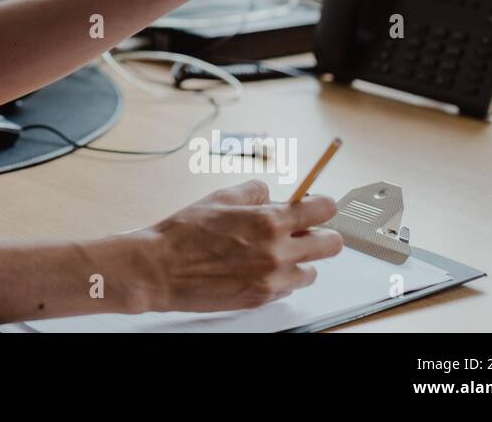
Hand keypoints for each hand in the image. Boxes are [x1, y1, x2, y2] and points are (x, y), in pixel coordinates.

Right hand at [125, 180, 343, 313]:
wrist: (160, 269)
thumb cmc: (184, 233)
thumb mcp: (219, 198)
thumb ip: (253, 192)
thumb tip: (269, 192)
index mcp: (269, 221)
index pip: (323, 209)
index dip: (321, 205)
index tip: (315, 206)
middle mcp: (277, 252)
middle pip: (331, 245)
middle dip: (319, 234)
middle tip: (301, 231)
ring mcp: (272, 279)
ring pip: (311, 271)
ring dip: (298, 260)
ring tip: (272, 254)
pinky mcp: (261, 299)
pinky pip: (287, 288)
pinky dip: (279, 279)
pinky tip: (255, 269)